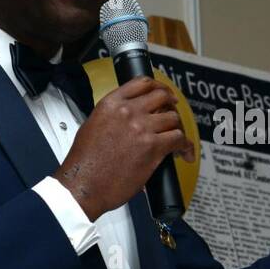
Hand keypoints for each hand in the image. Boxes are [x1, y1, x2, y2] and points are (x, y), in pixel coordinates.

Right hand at [54, 76, 194, 220]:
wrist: (84, 184)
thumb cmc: (84, 163)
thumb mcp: (92, 126)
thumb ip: (113, 117)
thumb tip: (128, 119)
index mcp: (111, 104)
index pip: (142, 83)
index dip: (159, 87)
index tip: (165, 94)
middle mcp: (128, 112)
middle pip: (162, 97)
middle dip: (171, 105)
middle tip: (174, 114)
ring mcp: (141, 128)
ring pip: (173, 118)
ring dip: (177, 128)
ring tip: (177, 139)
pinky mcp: (152, 147)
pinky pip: (179, 139)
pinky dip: (185, 146)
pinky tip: (184, 153)